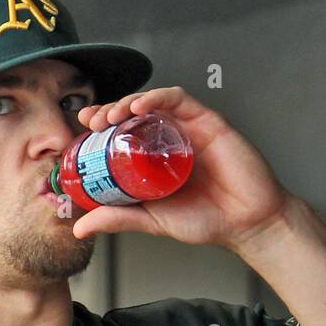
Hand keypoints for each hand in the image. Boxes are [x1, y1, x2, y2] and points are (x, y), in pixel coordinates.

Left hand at [69, 86, 288, 251]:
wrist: (247, 223)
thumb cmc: (206, 221)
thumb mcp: (151, 220)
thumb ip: (118, 218)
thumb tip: (78, 228)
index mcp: (153, 160)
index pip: (120, 134)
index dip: (98, 127)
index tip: (80, 131)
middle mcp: (168, 140)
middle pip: (132, 114)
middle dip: (107, 111)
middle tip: (91, 122)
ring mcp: (187, 129)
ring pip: (152, 102)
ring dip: (127, 102)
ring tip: (109, 115)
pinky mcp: (207, 121)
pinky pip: (179, 99)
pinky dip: (157, 97)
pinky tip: (139, 106)